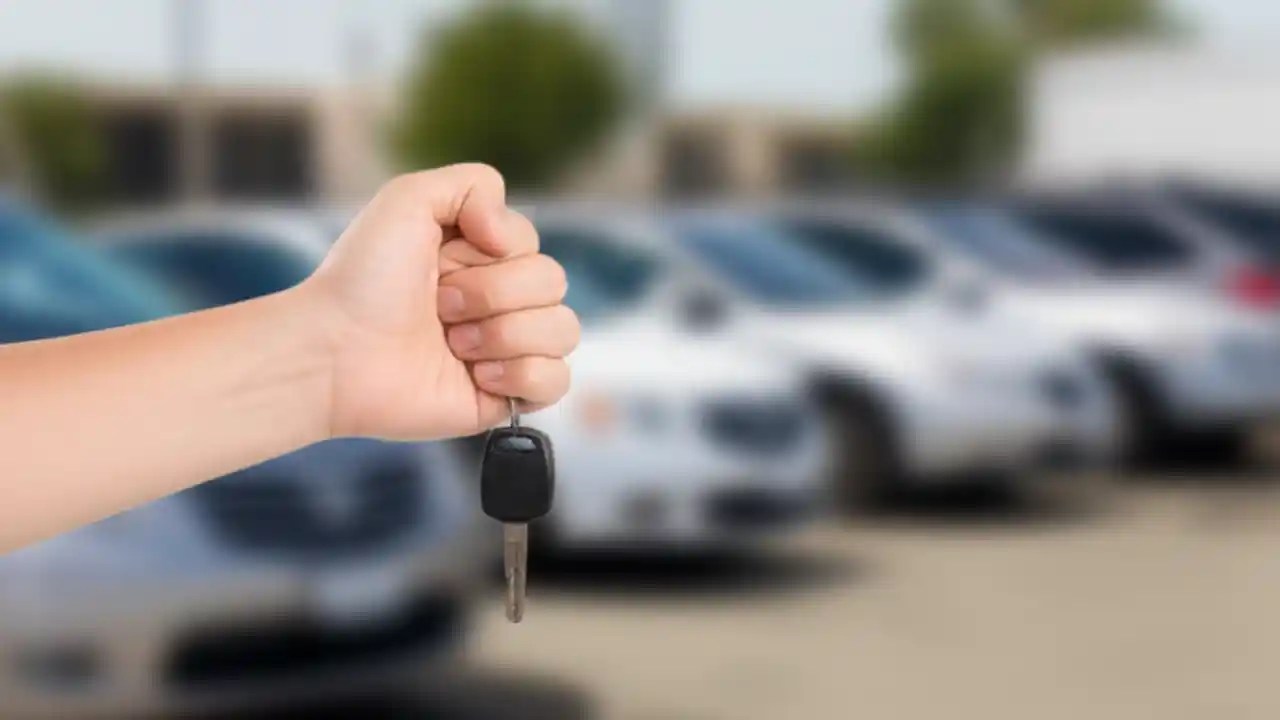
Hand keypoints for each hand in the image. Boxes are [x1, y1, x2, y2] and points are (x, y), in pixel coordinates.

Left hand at [303, 164, 579, 439]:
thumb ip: (474, 184)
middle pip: (555, 283)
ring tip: (455, 344)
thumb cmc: (361, 279)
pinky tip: (479, 376)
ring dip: (506, 334)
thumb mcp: (408, 198)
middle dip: (494, 294)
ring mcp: (505, 349)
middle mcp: (498, 300)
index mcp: (481, 256)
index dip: (494, 253)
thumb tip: (511, 238)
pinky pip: (558, 382)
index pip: (533, 245)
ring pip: (564, 331)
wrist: (335, 352)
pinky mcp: (505, 397)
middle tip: (440, 308)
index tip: (440, 264)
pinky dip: (523, 374)